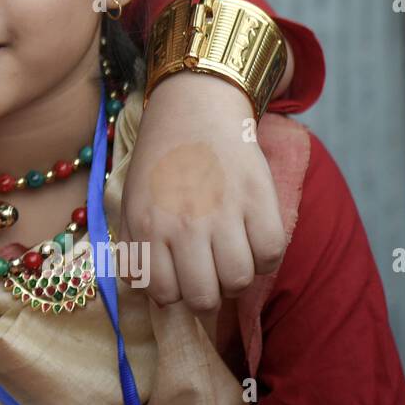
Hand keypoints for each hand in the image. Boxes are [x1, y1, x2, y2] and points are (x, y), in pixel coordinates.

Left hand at [119, 71, 285, 311]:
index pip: (163, 294)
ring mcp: (224, 212)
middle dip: (205, 296)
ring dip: (235, 279)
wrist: (195, 106)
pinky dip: (265, 258)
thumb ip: (134, 249)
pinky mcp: (260, 198)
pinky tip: (251, 241)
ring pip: (238, 282)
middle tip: (206, 276)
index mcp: (148, 225)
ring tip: (228, 258)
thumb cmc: (160, 159)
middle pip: (204, 298)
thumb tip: (145, 294)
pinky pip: (271, 255)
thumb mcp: (132, 201)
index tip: (177, 279)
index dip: (172, 294)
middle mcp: (184, 224)